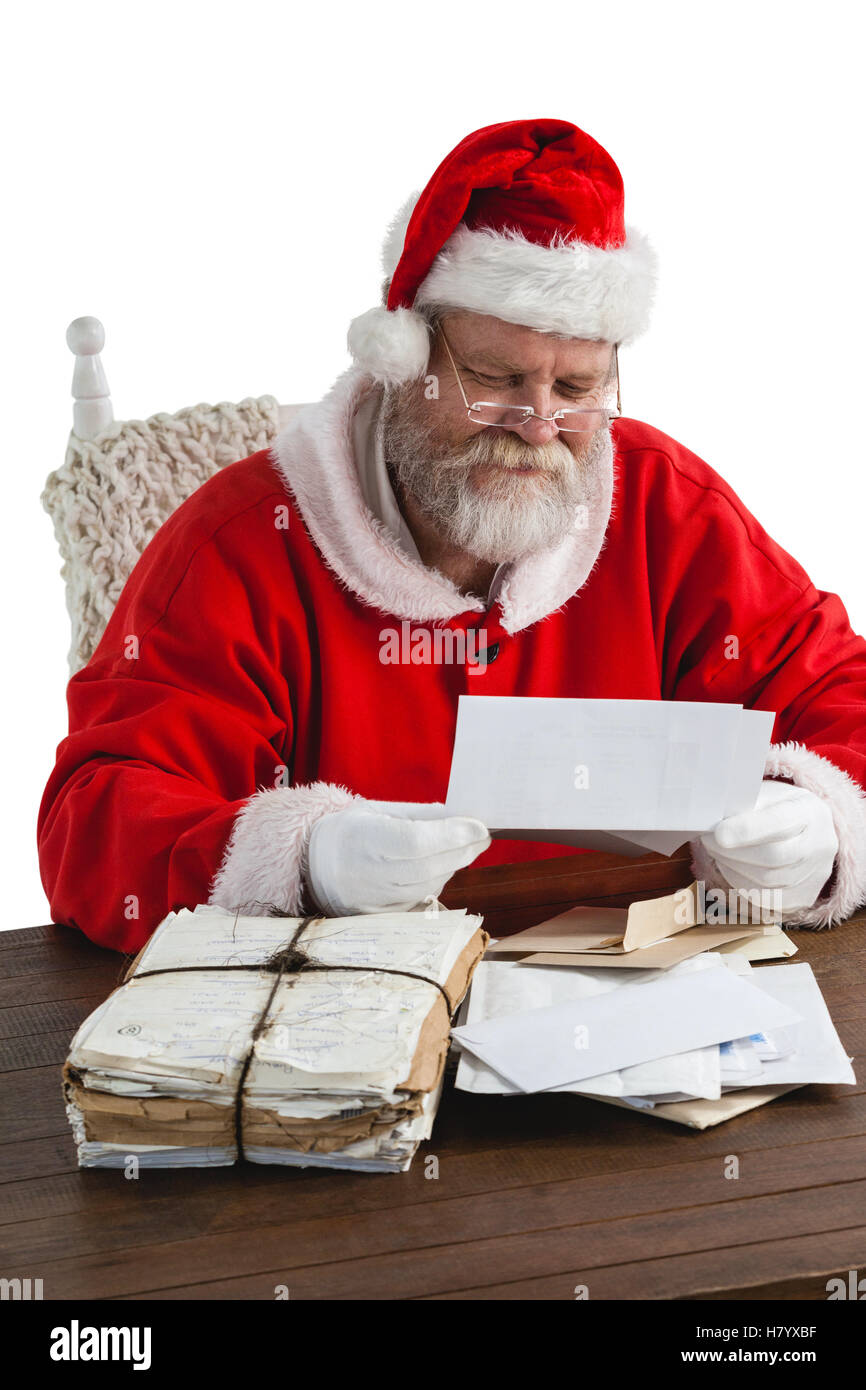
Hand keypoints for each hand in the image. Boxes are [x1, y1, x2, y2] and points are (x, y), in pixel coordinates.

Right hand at [306, 798, 491, 915]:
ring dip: (453, 866)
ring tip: (461, 847)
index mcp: (363, 840)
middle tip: (481, 836)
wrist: (315, 866)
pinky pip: (420, 900)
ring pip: (428, 886)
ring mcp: (373, 901)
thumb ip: (422, 816)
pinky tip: (439, 866)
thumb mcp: (379, 810)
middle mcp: (367, 875)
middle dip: (462, 851)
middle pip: (428, 868)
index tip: (479, 826)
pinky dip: (437, 882)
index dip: (452, 836)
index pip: (415, 842)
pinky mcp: (381, 917)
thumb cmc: (352, 831)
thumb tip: (463, 818)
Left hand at [699, 779, 837, 911]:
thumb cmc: (779, 810)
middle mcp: (820, 845)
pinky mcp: (804, 897)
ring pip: (766, 881)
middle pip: (773, 856)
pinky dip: (740, 884)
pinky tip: (731, 868)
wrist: (809, 833)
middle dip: (732, 851)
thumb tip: (712, 818)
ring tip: (717, 851)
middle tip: (709, 841)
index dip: (746, 829)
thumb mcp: (766, 796)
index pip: (779, 822)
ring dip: (732, 867)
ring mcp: (815, 875)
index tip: (718, 832)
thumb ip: (745, 804)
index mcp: (811, 811)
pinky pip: (765, 900)